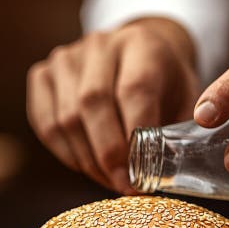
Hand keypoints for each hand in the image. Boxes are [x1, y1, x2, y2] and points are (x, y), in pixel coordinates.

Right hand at [27, 18, 199, 193]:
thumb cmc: (164, 84)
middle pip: (92, 102)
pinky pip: (46, 124)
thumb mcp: (186, 99)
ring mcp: (65, 57)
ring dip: (87, 159)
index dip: (134, 136)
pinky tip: (86, 166)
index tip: (140, 174)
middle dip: (107, 154)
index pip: (133, 89)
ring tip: (108, 180)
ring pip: (66, 118)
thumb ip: (179, 131)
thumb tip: (166, 174)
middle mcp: (100, 44)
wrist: (137, 54)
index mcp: (142, 43)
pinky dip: (65, 153)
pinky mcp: (42, 75)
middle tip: (122, 185)